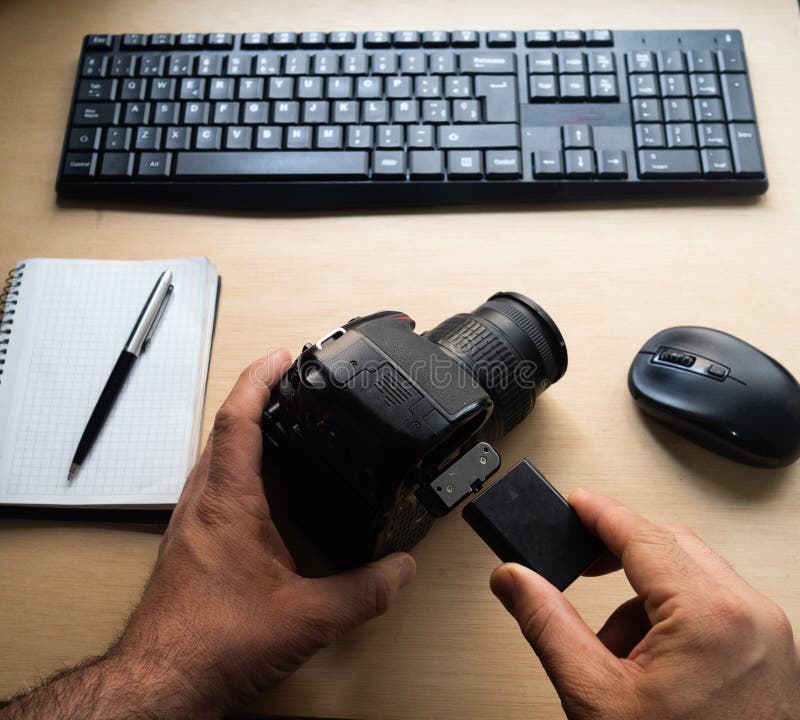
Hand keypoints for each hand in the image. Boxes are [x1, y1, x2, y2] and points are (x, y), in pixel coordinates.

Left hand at [107, 349, 415, 716]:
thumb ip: (363, 592)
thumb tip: (399, 570)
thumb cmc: (210, 645)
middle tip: (286, 379)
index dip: (261, 378)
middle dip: (255, 395)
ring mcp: (192, 521)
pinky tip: (262, 488)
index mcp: (228, 503)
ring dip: (244, 429)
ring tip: (278, 421)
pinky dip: (239, 465)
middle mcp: (203, 503)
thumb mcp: (306, 617)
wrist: (162, 682)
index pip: (240, 419)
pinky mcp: (191, 542)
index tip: (283, 355)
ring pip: (215, 455)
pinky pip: (213, 484)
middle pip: (225, 428)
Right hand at [490, 490, 799, 719]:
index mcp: (709, 616)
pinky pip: (714, 605)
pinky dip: (674, 616)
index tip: (574, 502)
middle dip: (619, 554)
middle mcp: (749, 615)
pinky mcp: (770, 651)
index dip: (599, 512)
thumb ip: (548, 625)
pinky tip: (650, 663)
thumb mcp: (597, 696)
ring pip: (692, 574)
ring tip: (616, 648)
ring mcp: (766, 633)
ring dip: (644, 594)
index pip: (642, 534)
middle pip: (671, 544)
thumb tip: (513, 580)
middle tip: (580, 563)